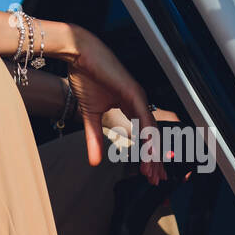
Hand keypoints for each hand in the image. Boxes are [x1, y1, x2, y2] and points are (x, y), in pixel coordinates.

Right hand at [65, 26, 166, 185]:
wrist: (78, 54)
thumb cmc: (84, 76)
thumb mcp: (90, 114)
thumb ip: (94, 138)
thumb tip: (95, 161)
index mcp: (130, 105)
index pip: (143, 134)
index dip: (147, 154)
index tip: (148, 172)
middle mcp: (138, 102)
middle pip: (152, 136)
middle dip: (155, 159)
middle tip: (156, 179)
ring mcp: (138, 97)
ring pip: (151, 130)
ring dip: (154, 153)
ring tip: (155, 172)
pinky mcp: (134, 92)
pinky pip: (144, 118)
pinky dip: (149, 136)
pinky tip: (151, 151)